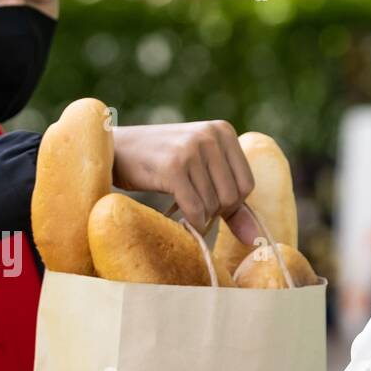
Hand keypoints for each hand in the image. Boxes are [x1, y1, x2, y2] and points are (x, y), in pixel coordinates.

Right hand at [111, 120, 258, 243]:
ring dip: (198, 215)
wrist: (115, 150)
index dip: (230, 203)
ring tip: (179, 201)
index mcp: (223, 131)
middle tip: (190, 202)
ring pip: (214, 206)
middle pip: (233, 198)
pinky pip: (195, 210)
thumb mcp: (201, 174)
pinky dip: (189, 220)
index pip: (247, 185)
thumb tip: (255, 239)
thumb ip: (233, 206)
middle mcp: (210, 135)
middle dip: (214, 211)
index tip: (207, 198)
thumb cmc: (161, 164)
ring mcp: (191, 149)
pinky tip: (176, 213)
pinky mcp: (173, 167)